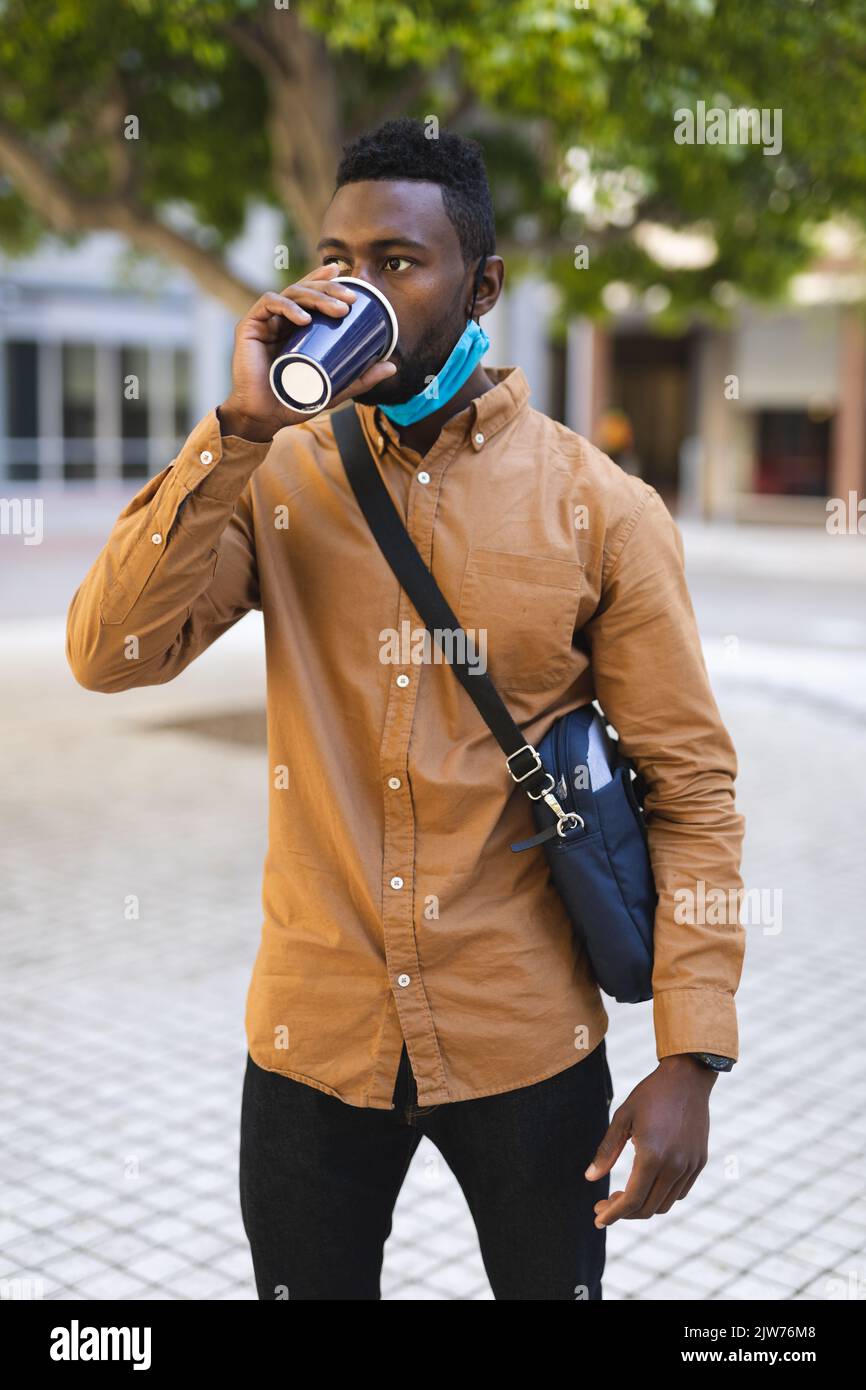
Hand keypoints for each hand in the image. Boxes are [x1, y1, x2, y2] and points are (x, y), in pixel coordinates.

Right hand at [218, 262, 397, 440]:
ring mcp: (264, 321)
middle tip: (351, 300)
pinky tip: (304, 318)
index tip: (347, 275)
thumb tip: (393, 366)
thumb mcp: (334, 387)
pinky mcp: (249, 326)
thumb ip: (360, 378)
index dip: (326, 279)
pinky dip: (287, 307)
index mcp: (296, 327)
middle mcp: (280, 319)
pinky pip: (268, 304)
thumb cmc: (294, 401)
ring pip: (290, 293)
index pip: (311, 294)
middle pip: (305, 290)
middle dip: (329, 289)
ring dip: (316, 296)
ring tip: (338, 310)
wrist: (264, 417)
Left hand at [585, 1054, 716, 1225]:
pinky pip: (679, 1192)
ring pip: (665, 1204)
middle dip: (623, 1213)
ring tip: (623, 1195)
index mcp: (652, 1156)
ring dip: (642, 1206)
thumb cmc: (650, 1095)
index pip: (632, 1200)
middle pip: (648, 1208)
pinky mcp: (699, 1162)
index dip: (613, 1214)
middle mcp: (674, 1166)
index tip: (598, 1218)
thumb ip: (606, 1151)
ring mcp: (690, 1166)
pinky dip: (661, 1197)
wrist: (687, 1078)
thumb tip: (590, 1179)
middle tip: (604, 1205)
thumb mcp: (622, 1118)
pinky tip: (646, 1185)